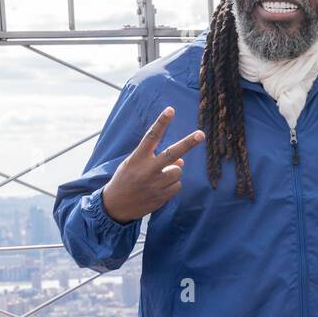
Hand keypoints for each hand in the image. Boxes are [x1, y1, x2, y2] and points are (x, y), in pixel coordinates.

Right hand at [102, 107, 204, 222]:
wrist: (116, 206)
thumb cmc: (126, 179)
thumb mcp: (134, 164)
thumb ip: (156, 159)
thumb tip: (181, 161)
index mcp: (137, 158)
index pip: (152, 136)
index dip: (162, 122)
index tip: (171, 110)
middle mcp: (147, 170)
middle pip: (173, 153)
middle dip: (188, 143)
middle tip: (201, 134)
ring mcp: (155, 184)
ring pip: (178, 171)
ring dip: (174, 172)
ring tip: (160, 177)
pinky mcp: (161, 197)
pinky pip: (178, 185)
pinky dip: (173, 185)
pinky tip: (160, 188)